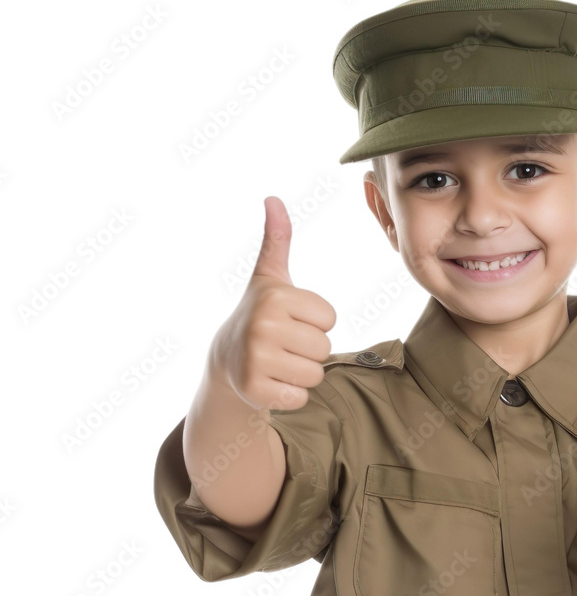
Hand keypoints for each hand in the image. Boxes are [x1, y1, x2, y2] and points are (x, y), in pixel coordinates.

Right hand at [209, 196, 336, 410]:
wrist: (226, 359)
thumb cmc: (260, 314)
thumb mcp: (269, 276)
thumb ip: (277, 239)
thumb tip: (273, 199)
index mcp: (276, 297)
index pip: (330, 318)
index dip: (315, 322)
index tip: (291, 320)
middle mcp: (263, 325)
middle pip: (325, 348)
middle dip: (310, 350)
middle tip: (284, 344)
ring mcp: (256, 359)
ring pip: (315, 374)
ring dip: (302, 373)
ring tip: (278, 362)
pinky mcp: (254, 390)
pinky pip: (299, 397)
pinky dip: (291, 395)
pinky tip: (271, 382)